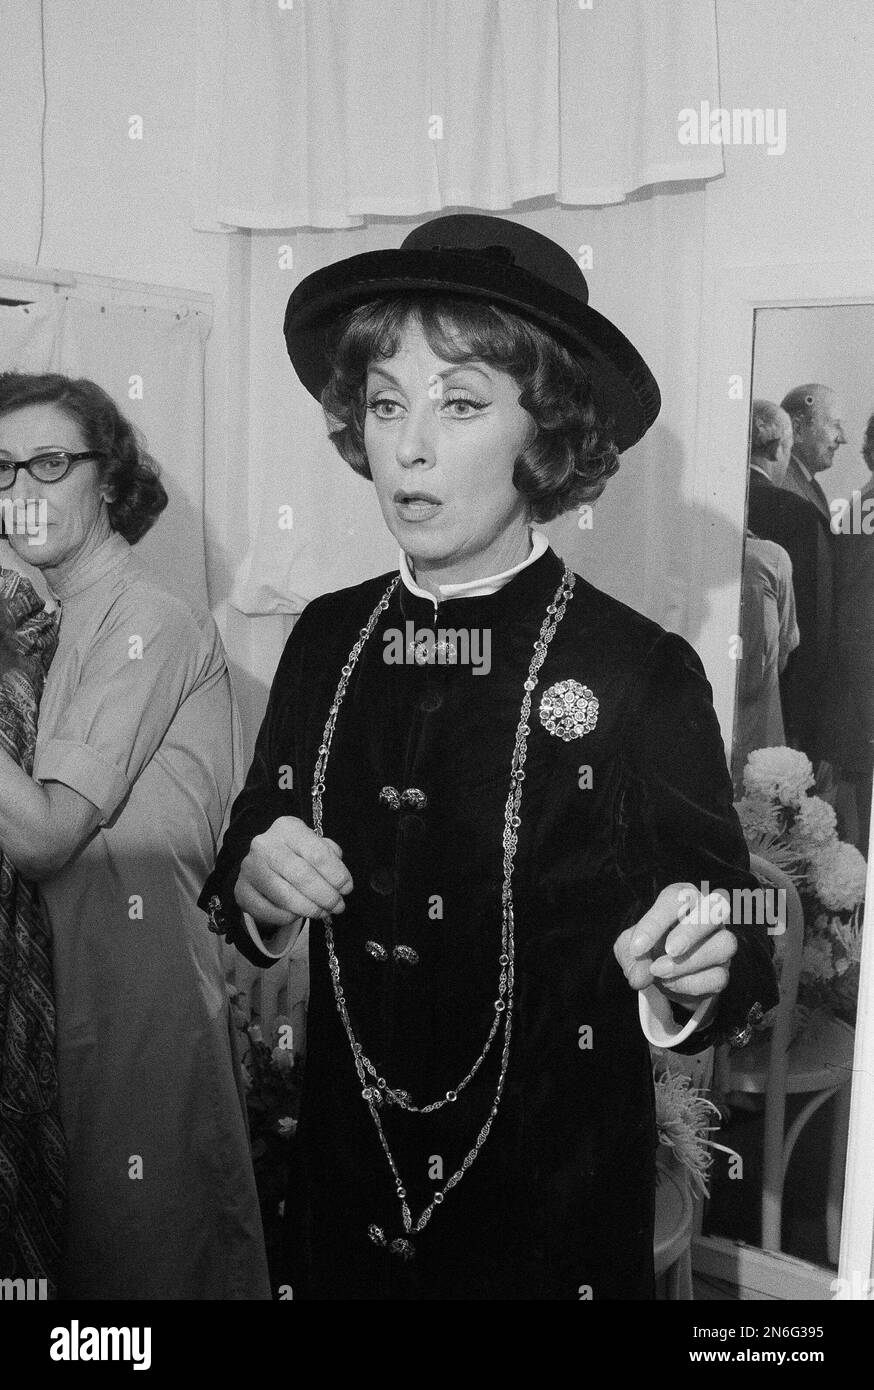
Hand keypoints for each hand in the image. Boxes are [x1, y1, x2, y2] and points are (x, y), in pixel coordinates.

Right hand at [235, 816, 352, 926]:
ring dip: (311, 909)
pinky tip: (300, 915)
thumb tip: (341, 877)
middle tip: (338, 906)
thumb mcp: (314, 846)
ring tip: (324, 912)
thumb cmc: (296, 854)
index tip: (347, 888)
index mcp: (287, 828)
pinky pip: (270, 911)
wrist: (262, 866)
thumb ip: (329, 855)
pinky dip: (289, 917)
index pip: (317, 853)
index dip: (336, 874)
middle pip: (302, 875)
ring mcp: (249, 868)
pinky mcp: (241, 891)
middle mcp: (264, 844)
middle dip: (326, 895)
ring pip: (286, 896)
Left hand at [614, 882, 736, 1011]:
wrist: (660, 978)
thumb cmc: (647, 950)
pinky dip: (691, 984)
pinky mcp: (723, 970)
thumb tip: (642, 976)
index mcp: (683, 899)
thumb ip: (631, 956)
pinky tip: (671, 984)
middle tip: (668, 951)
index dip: (656, 922)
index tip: (638, 947)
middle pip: (714, 910)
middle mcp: (707, 915)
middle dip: (690, 932)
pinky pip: (719, 976)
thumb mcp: (629, 948)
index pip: (676, 898)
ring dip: (690, 962)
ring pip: (725, 944)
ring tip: (660, 972)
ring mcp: (720, 942)